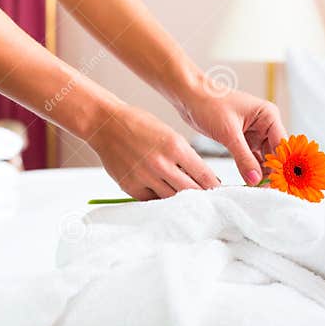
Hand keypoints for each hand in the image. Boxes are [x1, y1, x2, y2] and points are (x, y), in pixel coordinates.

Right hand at [88, 105, 219, 199]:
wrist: (106, 124)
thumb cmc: (139, 125)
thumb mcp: (168, 134)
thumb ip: (184, 156)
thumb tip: (201, 177)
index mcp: (175, 146)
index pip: (203, 175)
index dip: (213, 186)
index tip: (218, 191)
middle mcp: (161, 163)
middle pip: (190, 191)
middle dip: (200, 196)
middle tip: (207, 200)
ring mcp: (144, 176)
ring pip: (172, 198)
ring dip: (181, 199)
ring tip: (188, 201)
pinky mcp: (130, 186)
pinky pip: (152, 199)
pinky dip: (159, 198)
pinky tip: (164, 194)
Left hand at [180, 87, 287, 185]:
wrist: (188, 96)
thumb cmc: (209, 103)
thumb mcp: (228, 133)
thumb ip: (243, 158)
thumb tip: (256, 180)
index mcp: (268, 116)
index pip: (282, 145)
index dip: (282, 165)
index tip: (279, 184)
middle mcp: (265, 124)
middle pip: (275, 154)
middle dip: (272, 172)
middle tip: (266, 191)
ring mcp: (254, 133)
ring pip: (263, 158)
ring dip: (260, 173)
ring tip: (258, 190)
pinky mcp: (242, 139)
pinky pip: (250, 158)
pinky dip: (250, 169)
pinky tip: (249, 183)